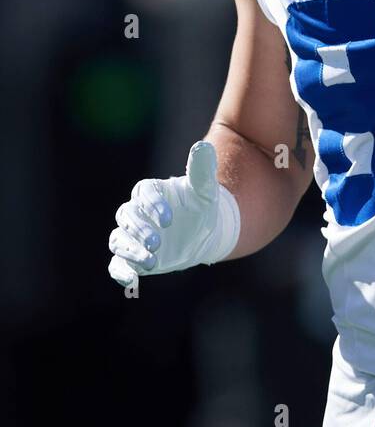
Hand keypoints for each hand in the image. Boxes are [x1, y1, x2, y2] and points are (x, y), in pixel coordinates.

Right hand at [108, 141, 239, 288]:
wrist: (204, 232)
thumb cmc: (202, 206)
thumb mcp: (205, 190)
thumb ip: (202, 170)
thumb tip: (203, 146)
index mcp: (151, 193)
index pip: (143, 194)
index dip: (152, 205)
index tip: (168, 218)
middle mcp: (137, 213)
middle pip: (127, 217)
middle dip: (139, 230)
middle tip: (157, 242)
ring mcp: (133, 236)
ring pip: (119, 240)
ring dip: (130, 251)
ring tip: (152, 261)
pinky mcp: (133, 258)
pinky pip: (117, 264)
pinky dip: (120, 272)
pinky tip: (131, 280)